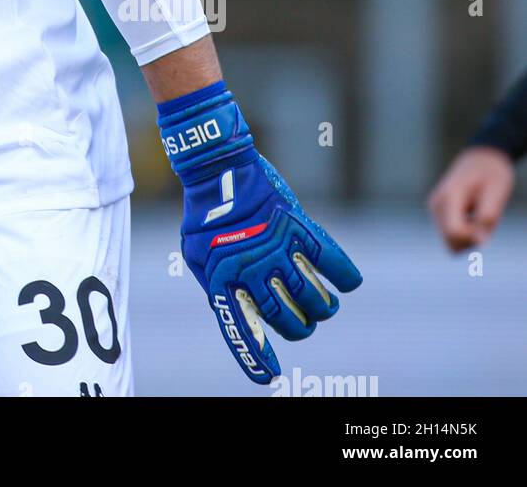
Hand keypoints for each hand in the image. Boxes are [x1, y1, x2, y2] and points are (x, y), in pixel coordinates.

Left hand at [159, 81, 361, 384]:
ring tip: (321, 304)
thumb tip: (245, 316)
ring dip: (322, 308)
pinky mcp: (299, 228)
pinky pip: (333, 264)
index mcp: (223, 279)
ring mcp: (279, 249)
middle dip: (299, 328)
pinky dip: (345, 277)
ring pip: (315, 300)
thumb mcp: (197, 253)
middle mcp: (252, 270)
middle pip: (289, 322)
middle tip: (301, 320)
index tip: (269, 379)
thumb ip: (219, 286)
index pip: (242, 329)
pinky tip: (347, 282)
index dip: (256, 358)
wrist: (217, 166)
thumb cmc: (205, 213)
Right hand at [428, 146, 514, 251]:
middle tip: (485, 223)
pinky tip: (472, 217)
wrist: (481, 159)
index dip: (475, 239)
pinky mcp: (437, 213)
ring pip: (451, 243)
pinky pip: (451, 237)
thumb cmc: (492, 174)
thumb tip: (480, 241)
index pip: (454, 232)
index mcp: (449, 196)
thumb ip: (488, 216)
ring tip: (479, 218)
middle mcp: (436, 204)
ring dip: (469, 239)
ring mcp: (434, 209)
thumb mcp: (498, 192)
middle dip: (472, 241)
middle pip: (451, 243)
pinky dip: (465, 235)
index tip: (487, 228)